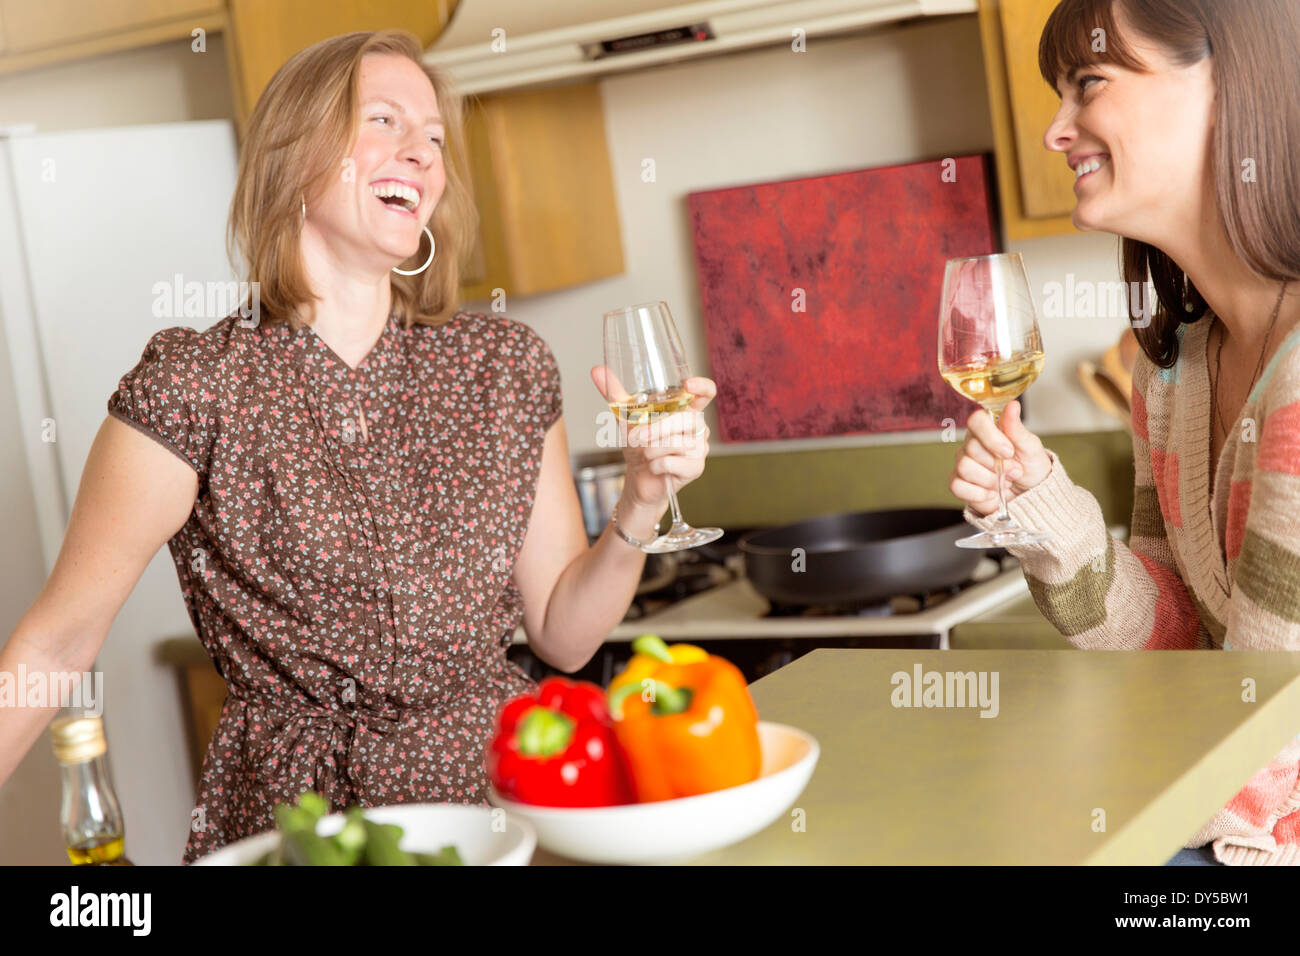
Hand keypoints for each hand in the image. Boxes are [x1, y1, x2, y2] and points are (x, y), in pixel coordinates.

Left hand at [590, 367, 714, 510]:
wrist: (638, 477)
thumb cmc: (639, 445)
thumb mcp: (626, 416)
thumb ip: (614, 393)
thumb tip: (597, 370)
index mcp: (687, 410)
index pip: (707, 392)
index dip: (702, 387)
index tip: (687, 385)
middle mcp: (698, 427)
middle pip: (687, 419)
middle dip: (657, 429)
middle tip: (636, 437)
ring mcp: (699, 448)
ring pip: (677, 443)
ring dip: (651, 449)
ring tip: (643, 453)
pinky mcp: (695, 468)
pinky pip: (672, 462)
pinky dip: (655, 465)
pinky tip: (653, 467)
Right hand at [949, 399, 1051, 517]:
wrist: (1029, 494)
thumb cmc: (1031, 467)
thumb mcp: (1030, 447)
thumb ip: (1016, 428)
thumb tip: (1012, 405)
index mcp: (988, 430)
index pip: (976, 420)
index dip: (991, 437)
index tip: (1009, 451)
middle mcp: (972, 444)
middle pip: (971, 448)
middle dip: (997, 465)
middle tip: (1014, 471)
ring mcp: (964, 464)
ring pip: (965, 467)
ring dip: (990, 480)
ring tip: (1004, 482)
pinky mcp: (959, 484)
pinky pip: (957, 486)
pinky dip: (979, 493)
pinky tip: (991, 493)